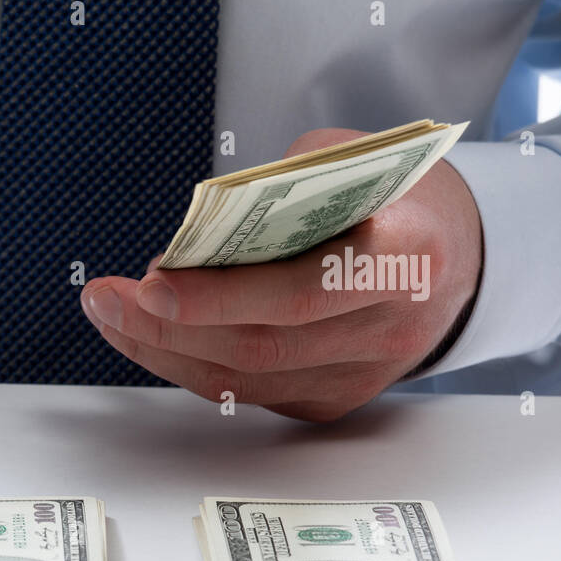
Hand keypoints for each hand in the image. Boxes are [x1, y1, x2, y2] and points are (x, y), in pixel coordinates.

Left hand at [80, 128, 482, 420]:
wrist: (458, 258)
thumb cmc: (393, 197)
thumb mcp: (345, 162)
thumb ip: (276, 194)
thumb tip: (192, 240)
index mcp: (405, 257)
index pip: (303, 289)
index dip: (222, 295)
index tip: (152, 281)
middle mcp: (388, 328)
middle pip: (260, 345)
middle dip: (165, 325)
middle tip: (102, 297)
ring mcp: (361, 374)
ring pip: (243, 378)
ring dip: (162, 349)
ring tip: (109, 313)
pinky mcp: (332, 398)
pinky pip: (246, 390)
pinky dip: (189, 363)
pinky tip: (148, 336)